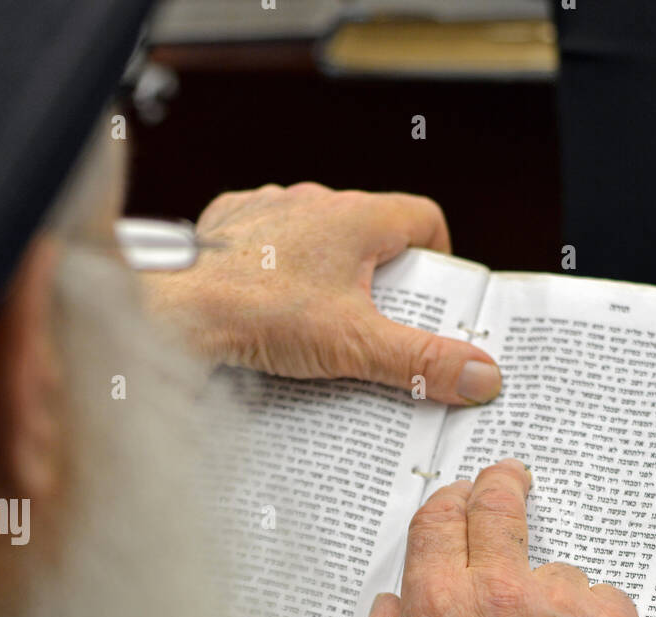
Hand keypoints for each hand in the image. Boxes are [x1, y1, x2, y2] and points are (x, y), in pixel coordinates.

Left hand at [141, 182, 501, 405]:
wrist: (174, 309)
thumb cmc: (260, 314)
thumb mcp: (357, 346)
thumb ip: (423, 363)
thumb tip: (481, 376)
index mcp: (356, 217)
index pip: (423, 218)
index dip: (437, 258)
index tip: (435, 298)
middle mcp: (313, 201)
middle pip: (372, 233)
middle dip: (383, 280)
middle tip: (382, 328)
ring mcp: (268, 210)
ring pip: (319, 238)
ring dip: (330, 275)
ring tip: (324, 325)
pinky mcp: (229, 228)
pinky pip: (270, 244)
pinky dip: (279, 274)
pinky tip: (272, 310)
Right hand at [345, 459, 639, 616]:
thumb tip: (388, 614)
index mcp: (437, 603)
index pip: (443, 514)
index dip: (449, 501)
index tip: (459, 499)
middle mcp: (501, 593)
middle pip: (502, 504)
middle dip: (502, 486)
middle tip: (509, 484)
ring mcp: (562, 609)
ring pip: (554, 569)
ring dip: (543, 593)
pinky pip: (600, 600)